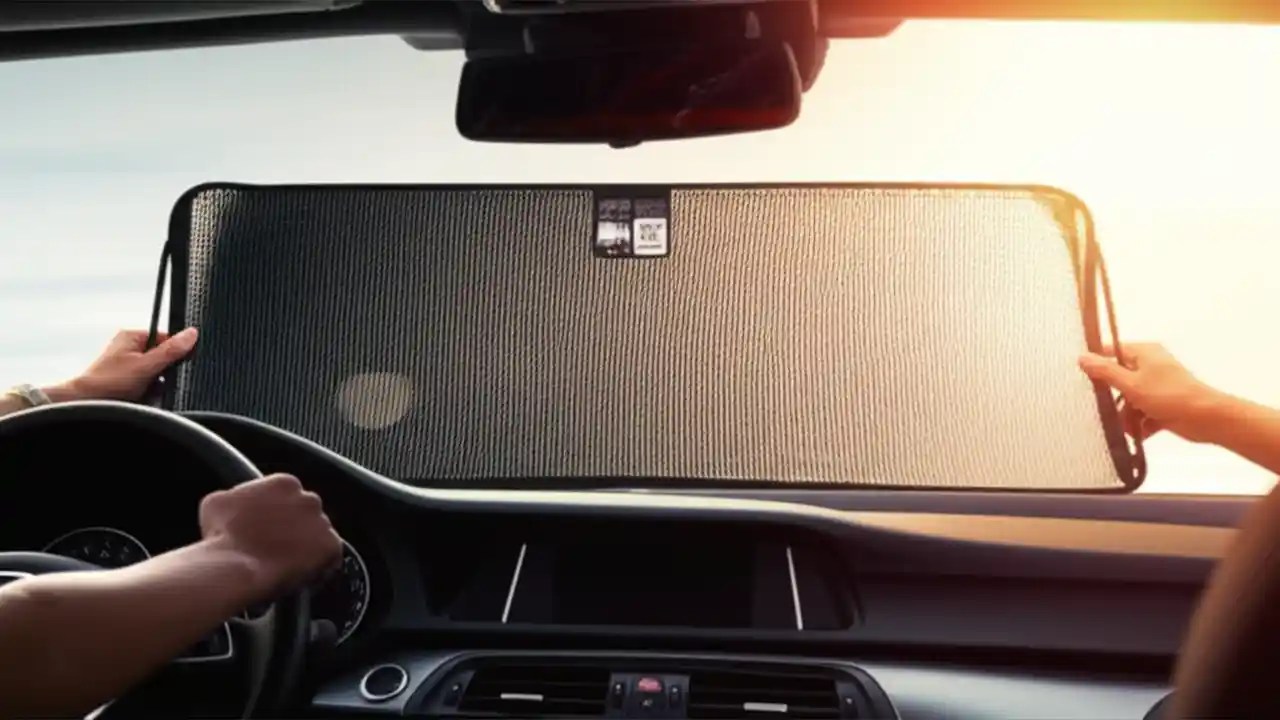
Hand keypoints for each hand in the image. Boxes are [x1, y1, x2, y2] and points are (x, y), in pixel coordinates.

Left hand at [54, 328, 197, 401]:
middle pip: (162, 358)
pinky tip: (141, 399)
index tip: (180, 364)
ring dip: (155, 386)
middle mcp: (128, 348)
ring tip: (144, 392)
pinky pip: (147, 386)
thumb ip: (171, 350)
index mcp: (132, 336)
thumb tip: (192, 334)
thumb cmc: (107, 382)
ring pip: (156, 374)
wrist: (83, 404)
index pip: (167, 338)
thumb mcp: (146, 365)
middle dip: (164, 373)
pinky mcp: (125, 382)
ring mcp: (126, 366)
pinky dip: (147, 393)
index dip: (176, 352)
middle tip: (157, 382)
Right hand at [198, 474, 341, 601]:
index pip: (289, 497)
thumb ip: (239, 495)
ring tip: (285, 564)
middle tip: (276, 548)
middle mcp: (309, 498)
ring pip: (317, 535)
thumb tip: (238, 500)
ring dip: (306, 547)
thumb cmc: (220, 536)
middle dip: (294, 529)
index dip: (279, 515)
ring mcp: (322, 523)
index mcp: (285, 483)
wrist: (232, 567)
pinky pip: (329, 557)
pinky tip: (299, 575)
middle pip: (306, 514)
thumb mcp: (219, 501)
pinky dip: (318, 567)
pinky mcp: (331, 547)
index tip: (270, 529)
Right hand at [1078, 342, 1224, 442]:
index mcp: (1144, 353)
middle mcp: (1150, 366)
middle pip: (1119, 378)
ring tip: (1127, 427)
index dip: (1097, 364)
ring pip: (1130, 399)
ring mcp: (1157, 386)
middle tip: (1105, 408)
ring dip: (1126, 414)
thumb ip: (1105, 372)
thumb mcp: (1131, 384)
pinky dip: (1140, 423)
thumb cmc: (1169, 396)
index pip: (1111, 351)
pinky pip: (1142, 412)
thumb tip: (1082, 357)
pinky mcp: (1163, 405)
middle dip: (1113, 397)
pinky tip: (1138, 433)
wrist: (1207, 418)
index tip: (1083, 379)